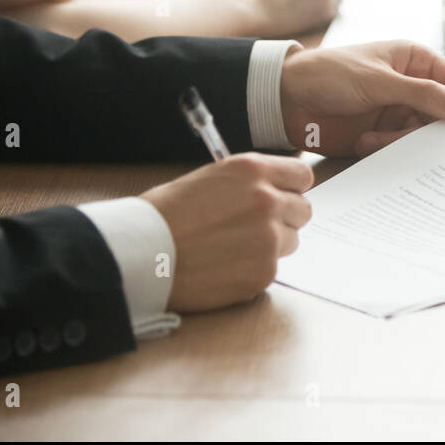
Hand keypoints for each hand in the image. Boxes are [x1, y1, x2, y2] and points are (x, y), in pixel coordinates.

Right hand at [140, 153, 313, 311]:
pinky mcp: (263, 273)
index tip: (283, 195)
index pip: (302, 175)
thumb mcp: (210, 178)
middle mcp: (268, 201)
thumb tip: (274, 190)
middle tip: (256, 226)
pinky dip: (254, 269)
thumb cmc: (165, 215)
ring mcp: (269, 239)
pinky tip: (225, 266)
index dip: (291, 187)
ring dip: (271, 245)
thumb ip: (249, 184)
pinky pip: (273, 269)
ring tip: (233, 248)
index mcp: (254, 171)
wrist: (141, 253)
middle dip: (285, 217)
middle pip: (303, 210)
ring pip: (291, 241)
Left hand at [280, 41, 444, 156]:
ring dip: (403, 141)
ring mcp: (399, 113)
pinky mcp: (384, 136)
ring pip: (424, 135)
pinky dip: (389, 150)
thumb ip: (422, 94)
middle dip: (438, 129)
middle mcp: (413, 87)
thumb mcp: (378, 80)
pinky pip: (403, 149)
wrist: (285, 99)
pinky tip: (365, 144)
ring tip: (373, 138)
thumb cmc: (329, 74)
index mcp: (417, 61)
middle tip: (427, 141)